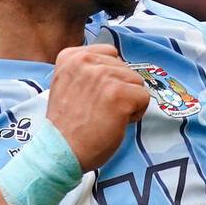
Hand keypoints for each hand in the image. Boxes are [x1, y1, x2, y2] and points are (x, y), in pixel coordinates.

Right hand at [45, 44, 150, 170]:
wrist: (61, 150)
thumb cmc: (67, 124)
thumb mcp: (67, 84)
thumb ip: (87, 71)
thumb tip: (116, 67)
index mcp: (71, 56)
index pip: (110, 54)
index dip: (110, 77)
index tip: (96, 95)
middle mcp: (86, 61)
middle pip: (125, 68)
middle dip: (120, 89)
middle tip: (100, 109)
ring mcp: (103, 76)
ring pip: (137, 81)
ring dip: (128, 100)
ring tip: (108, 115)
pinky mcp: (119, 95)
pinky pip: (144, 97)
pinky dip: (137, 113)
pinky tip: (118, 122)